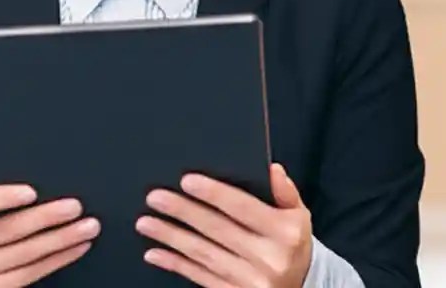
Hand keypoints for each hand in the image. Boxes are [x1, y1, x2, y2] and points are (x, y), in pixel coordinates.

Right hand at [0, 152, 99, 286]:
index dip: (2, 197)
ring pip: (24, 254)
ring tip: (88, 226)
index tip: (32, 191)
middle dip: (46, 217)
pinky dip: (58, 259)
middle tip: (76, 206)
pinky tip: (78, 246)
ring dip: (61, 239)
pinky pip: (30, 274)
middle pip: (8, 230)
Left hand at [137, 163, 312, 287]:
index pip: (244, 208)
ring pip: (203, 254)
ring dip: (171, 237)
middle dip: (183, 211)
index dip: (214, 194)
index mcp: (285, 233)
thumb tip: (272, 169)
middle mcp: (269, 259)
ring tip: (146, 222)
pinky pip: (200, 277)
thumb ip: (286, 192)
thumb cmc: (291, 245)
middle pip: (218, 229)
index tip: (187, 181)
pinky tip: (156, 253)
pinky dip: (176, 264)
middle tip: (155, 197)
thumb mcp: (298, 217)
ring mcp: (251, 282)